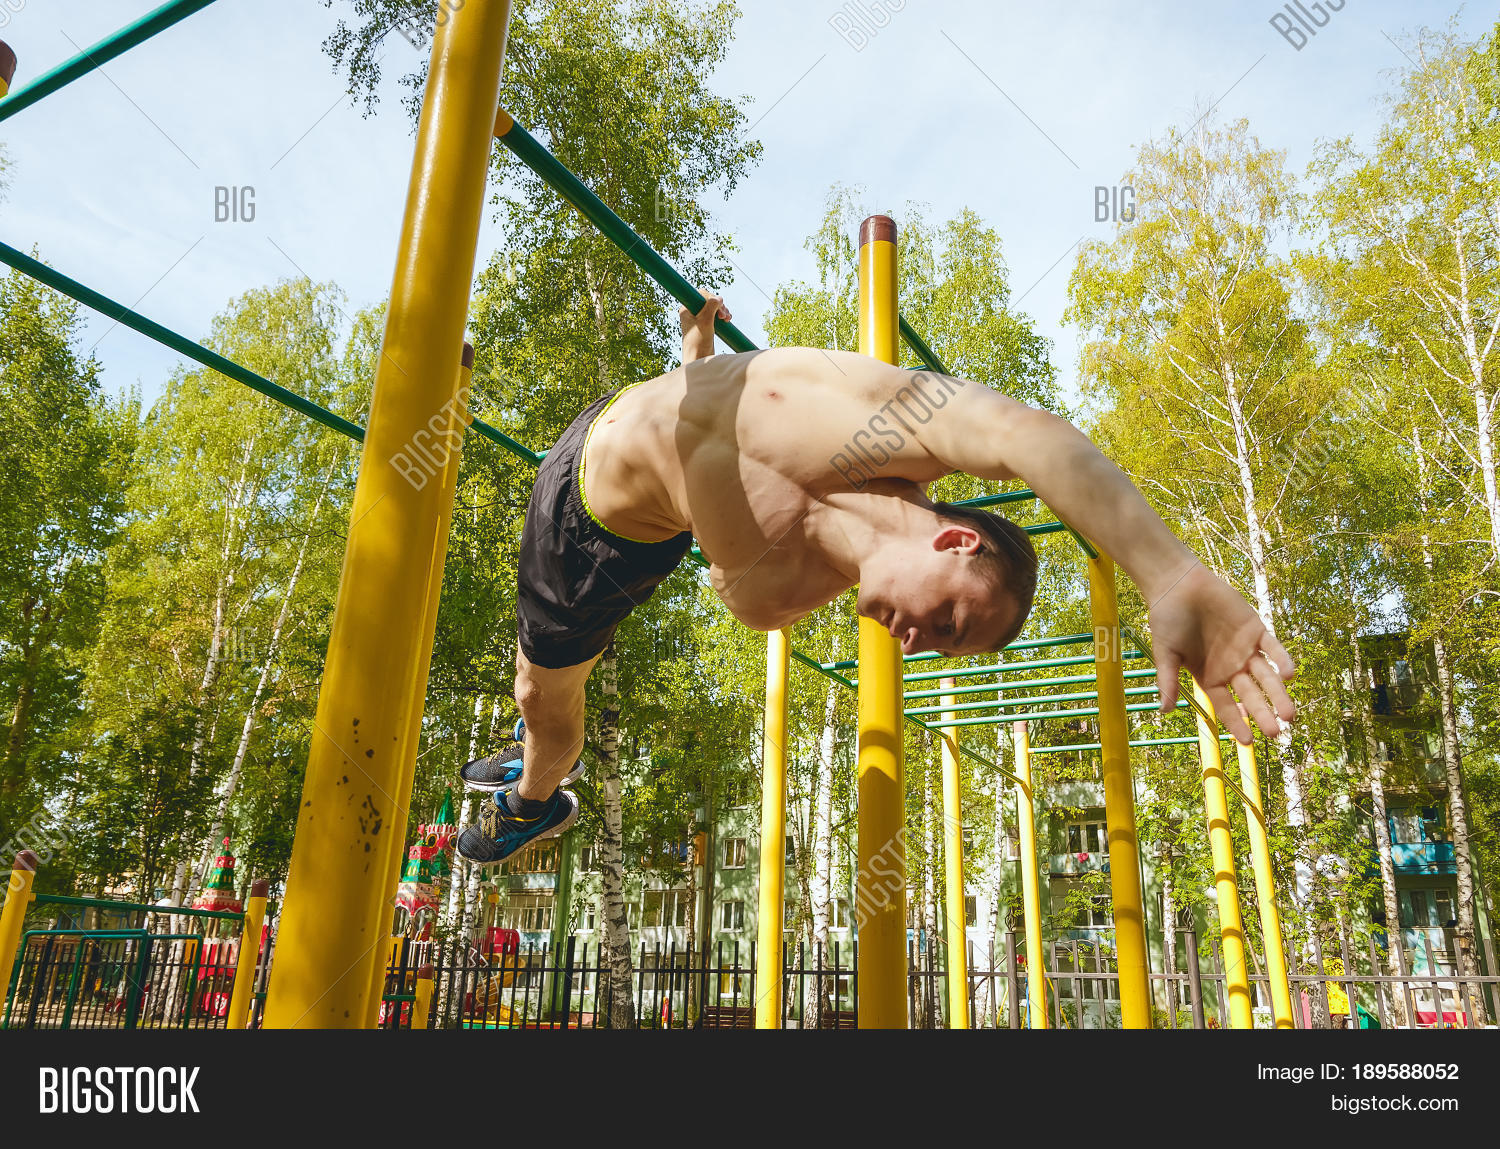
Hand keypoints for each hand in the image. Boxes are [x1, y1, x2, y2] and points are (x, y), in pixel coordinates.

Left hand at [679, 293, 729, 361]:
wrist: (699, 359)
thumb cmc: (698, 341)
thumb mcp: (705, 321)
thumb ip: (711, 306)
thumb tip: (718, 298)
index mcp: (687, 310)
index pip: (700, 295)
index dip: (711, 298)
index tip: (718, 306)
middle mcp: (691, 313)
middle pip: (708, 300)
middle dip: (719, 305)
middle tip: (723, 316)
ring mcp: (699, 319)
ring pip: (713, 307)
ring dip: (722, 310)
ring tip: (726, 319)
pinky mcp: (706, 325)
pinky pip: (715, 315)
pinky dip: (722, 316)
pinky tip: (727, 320)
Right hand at [1146, 563, 1295, 743]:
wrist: (1177, 584)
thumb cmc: (1167, 619)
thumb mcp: (1165, 653)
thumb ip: (1169, 680)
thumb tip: (1164, 711)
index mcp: (1210, 677)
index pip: (1226, 705)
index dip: (1237, 722)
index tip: (1247, 741)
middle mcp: (1231, 667)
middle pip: (1250, 695)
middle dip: (1264, 713)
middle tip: (1276, 732)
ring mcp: (1245, 650)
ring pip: (1266, 676)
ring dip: (1278, 693)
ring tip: (1290, 714)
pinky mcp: (1255, 630)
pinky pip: (1273, 648)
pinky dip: (1282, 660)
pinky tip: (1289, 675)